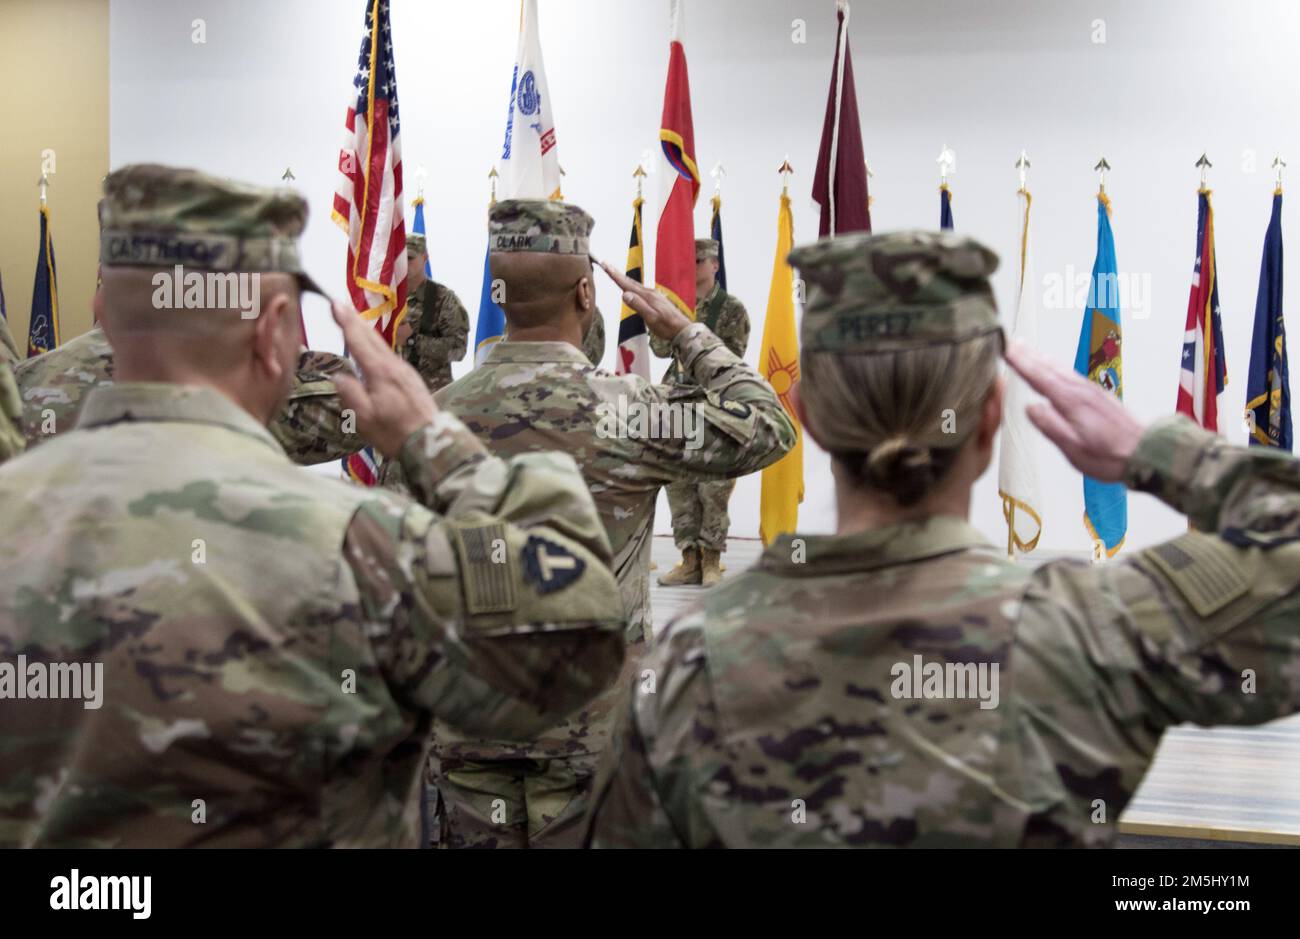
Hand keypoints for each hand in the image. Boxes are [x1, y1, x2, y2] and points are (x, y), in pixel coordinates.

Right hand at [330, 303, 436, 457]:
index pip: (358, 341)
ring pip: (382, 345)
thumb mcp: (365, 419)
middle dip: (355, 320)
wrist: (431, 442)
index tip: (334, 304)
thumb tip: (338, 375)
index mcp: (380, 373)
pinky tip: (375, 348)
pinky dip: (378, 345)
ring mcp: (405, 371)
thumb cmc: (395, 433)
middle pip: (372, 337)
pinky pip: (390, 355)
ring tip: (355, 320)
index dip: (346, 322)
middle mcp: (394, 366)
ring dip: (367, 331)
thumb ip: (350, 394)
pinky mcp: (412, 379)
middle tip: (341, 304)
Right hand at [599, 261, 691, 341]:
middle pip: (630, 281)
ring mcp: (654, 295)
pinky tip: (631, 288)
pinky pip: (640, 290)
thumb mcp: (651, 318)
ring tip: (614, 273)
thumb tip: (624, 294)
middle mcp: (650, 292)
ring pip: (635, 285)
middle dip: (617, 273)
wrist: (682, 329)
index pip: (627, 284)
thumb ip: (638, 306)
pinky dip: (632, 286)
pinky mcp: (656, 299)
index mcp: (647, 296)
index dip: (615, 275)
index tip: (605, 265)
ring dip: (624, 279)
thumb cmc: (666, 326)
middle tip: (606, 264)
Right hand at [1005, 341, 1143, 482]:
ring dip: (1041, 358)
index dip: (1021, 362)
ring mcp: (1091, 391)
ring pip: (1060, 369)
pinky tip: (1054, 368)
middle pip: (1049, 367)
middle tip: (1011, 342)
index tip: (1005, 349)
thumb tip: (1030, 408)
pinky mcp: (1097, 395)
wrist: (1146, 451)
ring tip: (1026, 349)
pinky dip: (1056, 366)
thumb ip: (1050, 426)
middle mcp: (1081, 391)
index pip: (1040, 377)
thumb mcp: (1074, 448)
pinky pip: (1070, 374)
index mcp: (1071, 402)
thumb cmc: (1110, 455)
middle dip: (1028, 354)